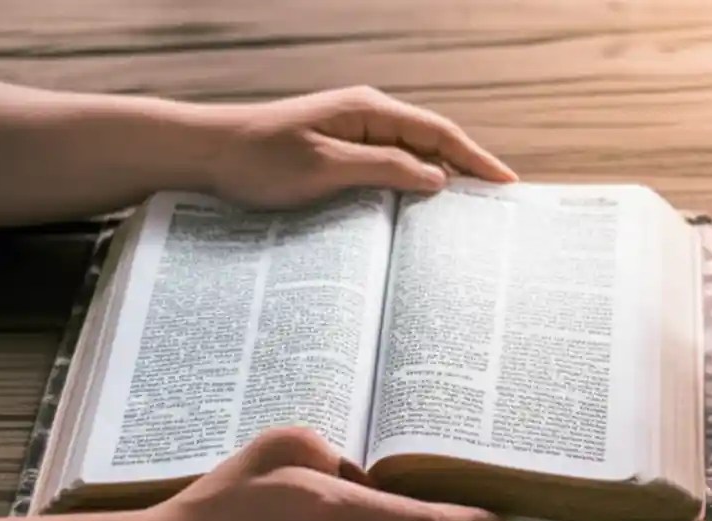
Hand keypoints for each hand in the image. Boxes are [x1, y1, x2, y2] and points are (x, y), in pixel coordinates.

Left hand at [206, 86, 518, 208]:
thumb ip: (384, 168)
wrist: (204, 154)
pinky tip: (418, 217)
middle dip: (466, 174)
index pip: (440, 133)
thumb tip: (438, 178)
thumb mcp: (324, 166)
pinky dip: (408, 191)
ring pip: (411, 161)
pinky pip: (387, 172)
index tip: (508, 185)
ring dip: (438, 186)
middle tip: (497, 209)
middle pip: (432, 146)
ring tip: (468, 218)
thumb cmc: (258, 158)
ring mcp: (353, 137)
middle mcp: (367, 118)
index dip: (477, 159)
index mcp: (369, 111)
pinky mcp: (338, 156)